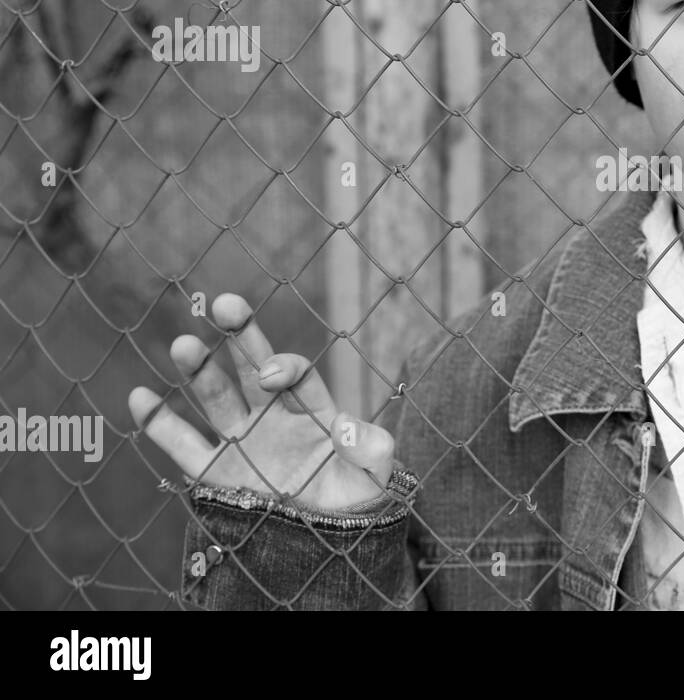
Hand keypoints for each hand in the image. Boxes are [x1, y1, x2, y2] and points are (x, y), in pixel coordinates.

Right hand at [128, 293, 395, 509]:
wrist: (326, 546)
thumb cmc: (354, 502)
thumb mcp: (375, 476)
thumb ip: (371, 449)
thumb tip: (348, 426)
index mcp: (312, 410)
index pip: (296, 374)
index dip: (283, 366)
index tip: (268, 375)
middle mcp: (273, 416)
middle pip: (253, 368)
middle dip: (240, 336)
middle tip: (225, 305)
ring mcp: (241, 441)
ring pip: (216, 397)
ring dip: (199, 371)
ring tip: (183, 345)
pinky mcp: (214, 473)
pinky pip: (183, 444)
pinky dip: (160, 422)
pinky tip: (139, 396)